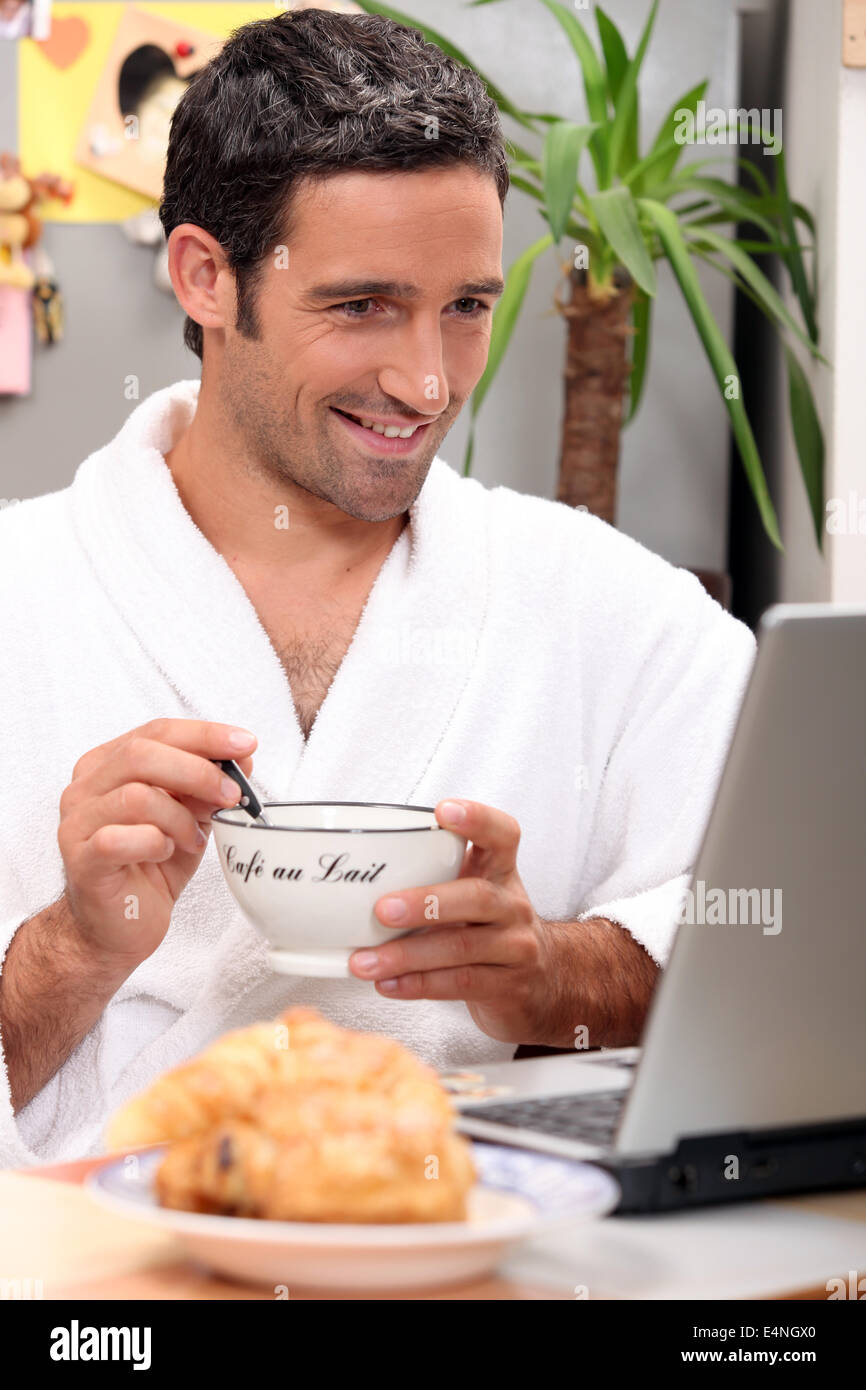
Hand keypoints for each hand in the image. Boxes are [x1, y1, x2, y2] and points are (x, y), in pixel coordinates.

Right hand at [57, 718, 256, 968]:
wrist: (120, 926)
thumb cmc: (150, 866)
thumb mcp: (188, 817)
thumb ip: (206, 786)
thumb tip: (241, 758)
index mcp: (108, 765)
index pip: (157, 731)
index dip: (204, 735)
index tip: (246, 744)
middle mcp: (85, 787)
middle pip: (141, 754)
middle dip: (198, 771)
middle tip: (231, 794)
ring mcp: (77, 823)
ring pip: (136, 796)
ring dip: (179, 817)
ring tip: (194, 840)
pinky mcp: (80, 860)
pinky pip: (119, 839)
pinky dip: (155, 843)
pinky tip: (166, 853)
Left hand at [348, 798, 555, 1043]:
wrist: (544, 982)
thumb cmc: (489, 928)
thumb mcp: (473, 893)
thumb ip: (433, 877)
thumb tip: (355, 879)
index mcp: (501, 872)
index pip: (502, 835)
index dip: (477, 819)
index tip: (443, 811)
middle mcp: (513, 905)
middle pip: (478, 897)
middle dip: (427, 902)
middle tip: (382, 910)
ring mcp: (516, 947)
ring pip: (462, 947)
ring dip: (408, 955)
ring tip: (365, 962)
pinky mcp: (509, 986)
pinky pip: (460, 983)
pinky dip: (418, 984)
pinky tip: (387, 985)